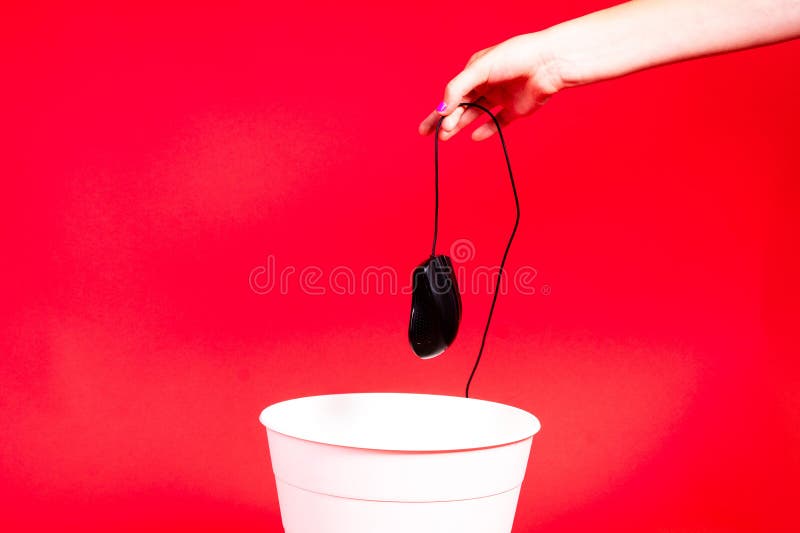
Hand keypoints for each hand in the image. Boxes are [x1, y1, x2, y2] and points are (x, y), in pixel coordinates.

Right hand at [418, 33, 565, 141]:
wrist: (548, 63)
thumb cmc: (515, 57)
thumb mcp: (479, 68)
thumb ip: (457, 88)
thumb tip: (441, 109)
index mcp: (476, 71)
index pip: (453, 93)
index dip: (441, 109)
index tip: (434, 123)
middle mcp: (487, 84)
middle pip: (461, 106)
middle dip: (447, 120)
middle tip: (438, 135)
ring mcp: (501, 97)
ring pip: (475, 114)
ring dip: (461, 125)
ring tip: (447, 137)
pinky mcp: (515, 110)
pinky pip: (497, 122)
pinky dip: (486, 130)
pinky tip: (475, 136)